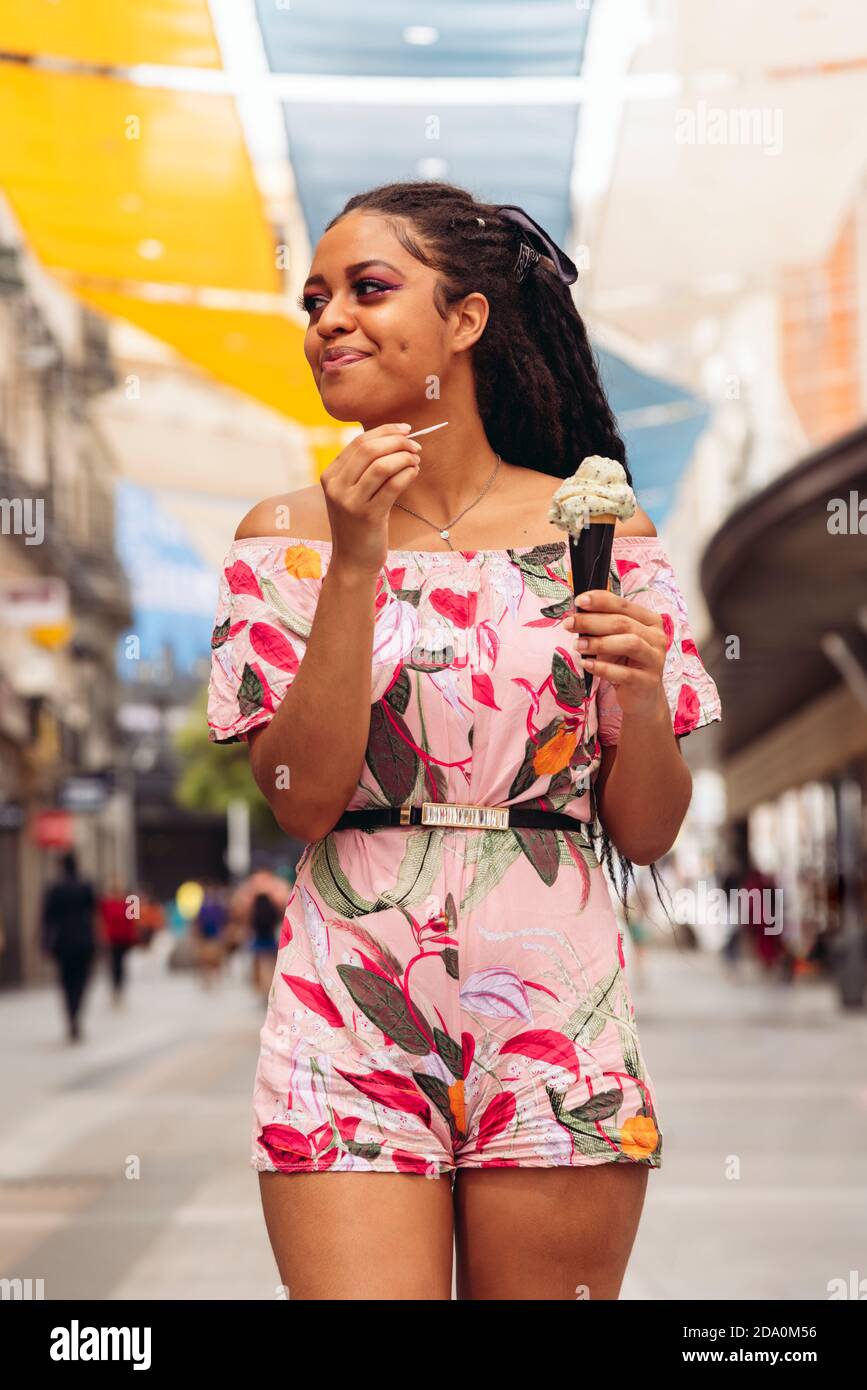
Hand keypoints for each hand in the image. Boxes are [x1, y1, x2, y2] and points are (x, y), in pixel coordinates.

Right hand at [320, 423, 422, 576]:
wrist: (352, 561)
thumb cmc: (358, 525)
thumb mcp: (352, 494)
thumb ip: (363, 469)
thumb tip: (394, 439)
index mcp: (330, 475)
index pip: (359, 442)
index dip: (386, 431)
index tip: (406, 430)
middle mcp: (336, 486)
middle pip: (370, 449)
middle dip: (398, 442)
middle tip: (415, 446)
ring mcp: (349, 502)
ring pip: (381, 465)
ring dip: (404, 458)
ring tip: (415, 461)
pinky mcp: (367, 516)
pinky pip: (393, 485)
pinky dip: (408, 474)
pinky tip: (414, 473)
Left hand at [561, 587, 667, 719]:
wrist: (642, 697)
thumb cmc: (626, 664)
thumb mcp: (615, 641)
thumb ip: (602, 628)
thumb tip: (577, 617)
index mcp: (649, 621)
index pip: (623, 605)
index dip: (601, 600)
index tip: (579, 601)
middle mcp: (656, 637)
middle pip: (623, 623)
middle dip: (592, 622)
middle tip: (569, 624)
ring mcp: (654, 659)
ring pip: (629, 643)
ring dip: (599, 643)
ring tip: (577, 645)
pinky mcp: (647, 681)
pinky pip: (624, 672)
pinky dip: (602, 667)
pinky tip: (586, 664)